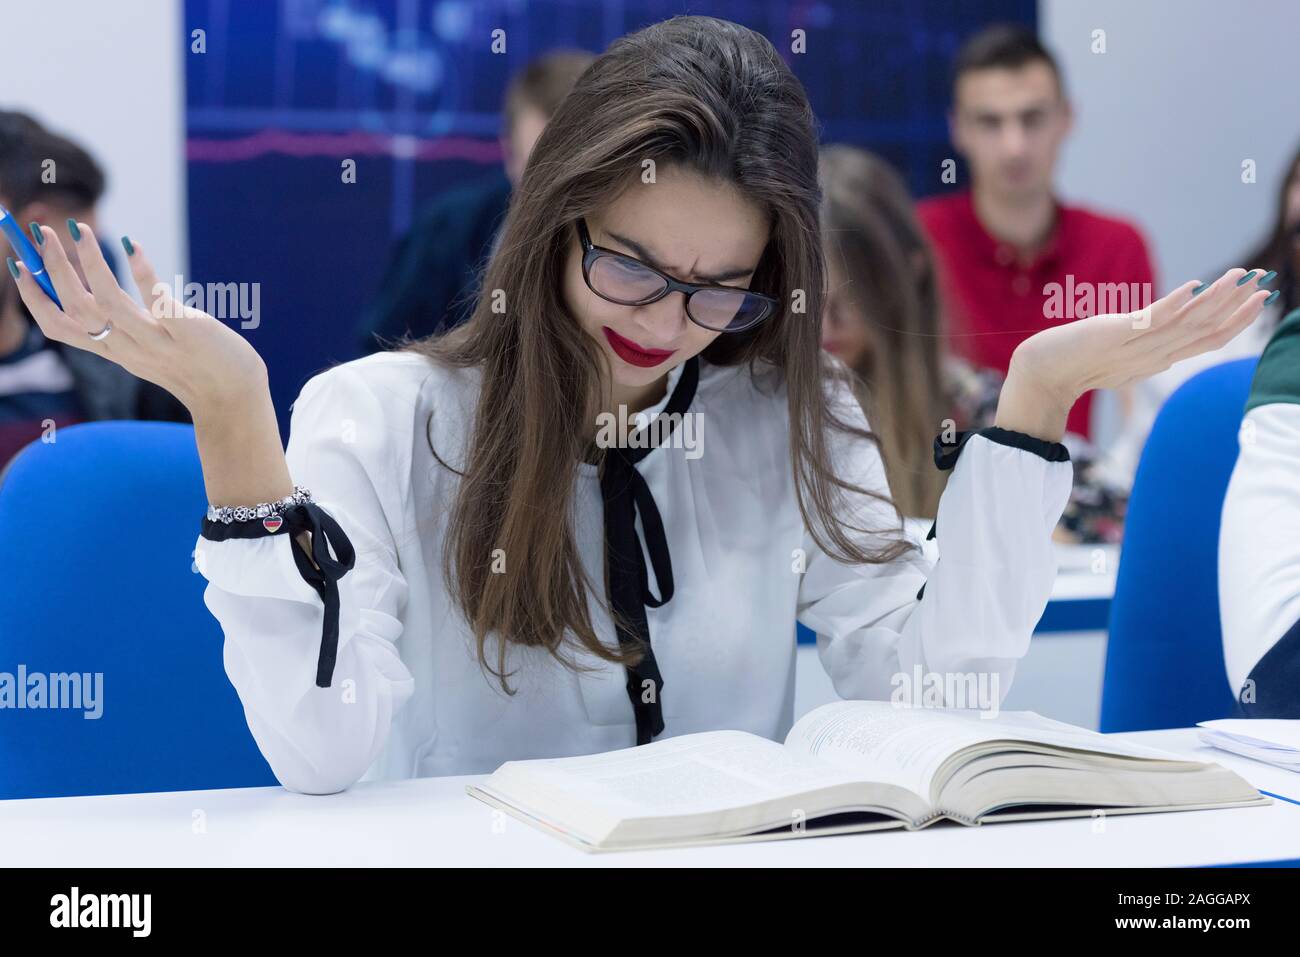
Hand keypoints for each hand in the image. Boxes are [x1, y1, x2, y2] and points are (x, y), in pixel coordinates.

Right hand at [8, 222, 267, 414]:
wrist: (234, 395)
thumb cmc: (191, 365)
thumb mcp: (144, 348)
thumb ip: (118, 325)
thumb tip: (90, 290)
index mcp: (114, 351)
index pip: (59, 327)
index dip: (34, 297)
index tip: (18, 264)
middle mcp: (129, 348)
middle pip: (77, 309)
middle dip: (54, 269)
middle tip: (42, 231)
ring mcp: (158, 342)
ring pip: (110, 304)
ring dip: (91, 263)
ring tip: (81, 230)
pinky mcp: (188, 333)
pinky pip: (159, 302)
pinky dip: (142, 273)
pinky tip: (132, 245)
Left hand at [995, 266, 1272, 440]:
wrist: (1040, 374)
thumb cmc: (1077, 361)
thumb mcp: (1121, 354)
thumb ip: (1146, 343)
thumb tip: (1163, 327)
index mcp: (1158, 359)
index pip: (1207, 340)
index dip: (1237, 321)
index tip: (1261, 299)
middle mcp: (1152, 355)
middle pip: (1205, 330)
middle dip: (1238, 306)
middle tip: (1267, 282)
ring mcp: (1134, 346)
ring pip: (1185, 323)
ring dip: (1216, 299)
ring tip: (1241, 277)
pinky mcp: (1113, 335)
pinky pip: (1149, 320)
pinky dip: (1174, 304)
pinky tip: (1194, 286)